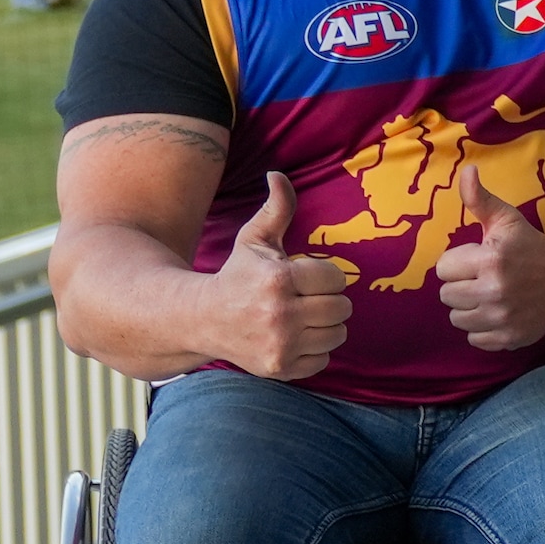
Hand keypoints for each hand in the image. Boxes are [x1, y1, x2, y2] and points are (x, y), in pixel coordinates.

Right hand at [211, 172, 352, 381]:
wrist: (202, 320)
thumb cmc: (236, 276)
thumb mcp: (254, 240)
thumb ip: (276, 209)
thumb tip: (278, 175)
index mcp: (277, 280)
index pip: (336, 278)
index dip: (325, 276)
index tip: (306, 277)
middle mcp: (279, 315)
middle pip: (341, 308)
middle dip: (327, 300)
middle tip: (305, 298)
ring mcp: (279, 345)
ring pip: (337, 334)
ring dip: (324, 325)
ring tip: (300, 317)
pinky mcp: (279, 368)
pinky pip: (323, 360)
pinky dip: (313, 350)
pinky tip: (292, 338)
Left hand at [430, 165, 544, 354]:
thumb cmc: (531, 244)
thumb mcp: (506, 219)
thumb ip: (479, 199)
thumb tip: (465, 171)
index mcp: (490, 260)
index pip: (443, 269)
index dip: (458, 262)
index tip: (478, 259)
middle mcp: (495, 291)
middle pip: (447, 296)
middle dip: (462, 285)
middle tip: (483, 278)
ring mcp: (503, 317)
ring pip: (458, 319)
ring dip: (469, 308)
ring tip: (489, 295)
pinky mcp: (510, 337)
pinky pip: (475, 338)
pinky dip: (483, 328)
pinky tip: (498, 312)